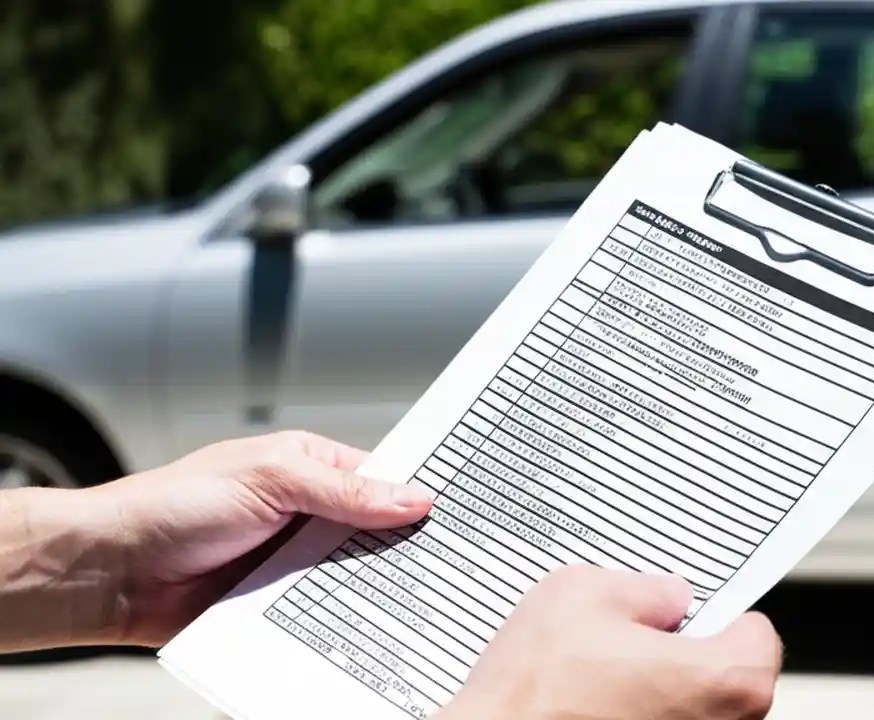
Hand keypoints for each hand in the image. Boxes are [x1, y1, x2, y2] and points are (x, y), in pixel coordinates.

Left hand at [39, 431, 431, 648]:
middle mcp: (306, 513)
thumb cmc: (175, 506)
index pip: (380, 479)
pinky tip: (373, 625)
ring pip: (353, 575)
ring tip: (423, 596)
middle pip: (374, 532)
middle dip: (403, 546)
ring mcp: (292, 561)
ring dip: (375, 585)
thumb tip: (413, 499)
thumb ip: (345, 491)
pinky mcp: (278, 604)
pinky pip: (324, 612)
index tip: (456, 512)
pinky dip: (345, 618)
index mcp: (308, 467)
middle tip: (450, 561)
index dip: (416, 494)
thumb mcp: (271, 480)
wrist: (112, 572)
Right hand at [442, 565, 782, 719]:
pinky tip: (590, 710)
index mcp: (726, 682)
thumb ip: (646, 588)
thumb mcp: (586, 592)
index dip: (720, 617)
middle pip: (727, 681)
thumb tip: (666, 597)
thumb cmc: (534, 690)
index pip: (759, 637)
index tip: (691, 615)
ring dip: (658, 696)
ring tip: (601, 680)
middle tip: (633, 642)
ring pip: (690, 714)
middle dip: (686, 657)